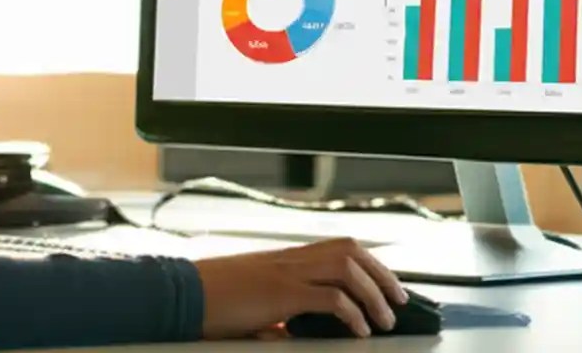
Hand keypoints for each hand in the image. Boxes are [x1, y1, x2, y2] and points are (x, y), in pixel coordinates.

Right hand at [193, 237, 407, 339]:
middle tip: (398, 300)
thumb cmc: (211, 299)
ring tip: (385, 318)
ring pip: (347, 268)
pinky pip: (330, 298)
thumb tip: (295, 334)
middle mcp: (291, 258)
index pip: (339, 247)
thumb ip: (279, 315)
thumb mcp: (253, 304)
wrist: (182, 294)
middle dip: (381, 274)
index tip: (385, 284)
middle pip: (351, 251)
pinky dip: (351, 313)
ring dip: (373, 292)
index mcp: (286, 258)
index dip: (369, 264)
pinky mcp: (281, 292)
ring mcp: (287, 271)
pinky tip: (358, 330)